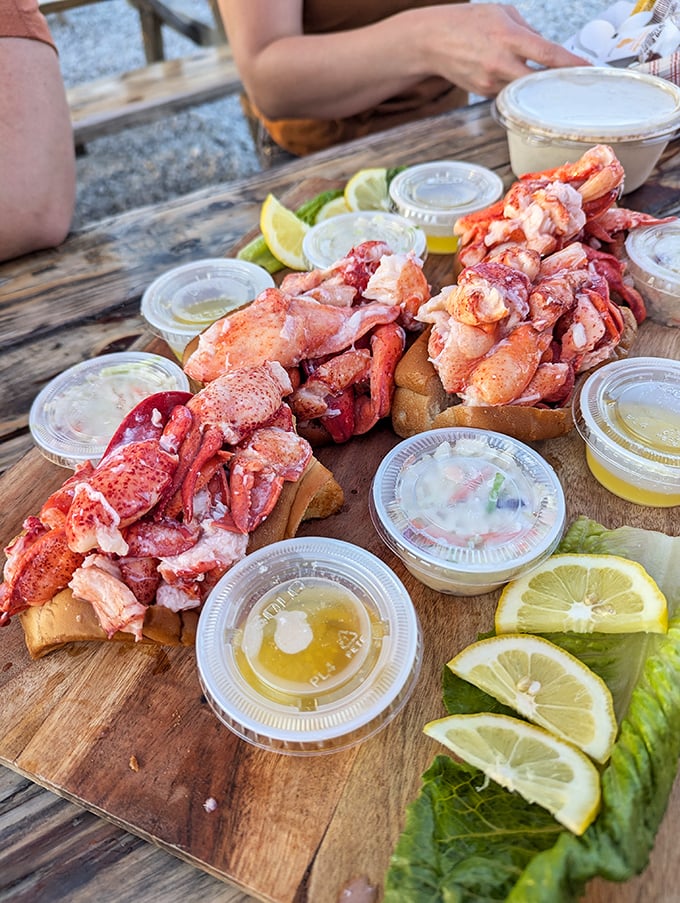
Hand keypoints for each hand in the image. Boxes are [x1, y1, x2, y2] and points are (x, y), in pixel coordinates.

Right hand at [423, 3, 588, 96]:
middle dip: (557, 83)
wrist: (432, 41)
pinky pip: (509, 92)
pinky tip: (514, 77)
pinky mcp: (484, 94)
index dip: (570, 64)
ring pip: (524, 90)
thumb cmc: (467, 23)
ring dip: (536, 85)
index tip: (587, 69)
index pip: (547, 54)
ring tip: (545, 80)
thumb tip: (547, 49)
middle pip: (538, 81)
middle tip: (574, 83)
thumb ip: (528, 31)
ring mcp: (491, 82)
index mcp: (508, 37)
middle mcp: (500, 63)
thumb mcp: (502, 13)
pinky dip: (517, 86)